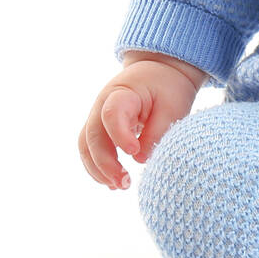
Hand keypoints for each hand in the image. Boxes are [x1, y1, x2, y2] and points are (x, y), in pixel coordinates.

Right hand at [78, 53, 206, 190]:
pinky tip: (113, 183)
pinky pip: (90, 150)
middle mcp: (102, 104)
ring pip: (86, 146)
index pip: (111, 115)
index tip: (134, 151)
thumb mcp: (172, 105)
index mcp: (122, 93)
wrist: (158, 71)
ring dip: (98, 169)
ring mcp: (97, 116)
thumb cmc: (167, 87)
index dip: (119, 135)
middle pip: (92, 135)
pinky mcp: (99, 128)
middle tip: (125, 182)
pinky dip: (98, 168)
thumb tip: (140, 158)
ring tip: (119, 186)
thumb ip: (158, 130)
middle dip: (105, 163)